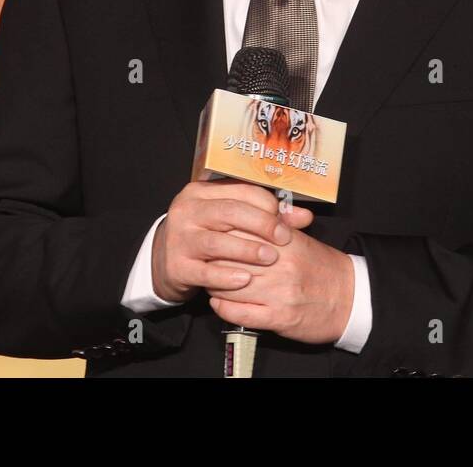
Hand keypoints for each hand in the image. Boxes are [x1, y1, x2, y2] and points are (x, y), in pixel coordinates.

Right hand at [152, 181, 313, 303]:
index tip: (286, 222)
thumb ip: (266, 216)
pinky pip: (204, 272)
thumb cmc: (208, 235)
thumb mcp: (231, 220)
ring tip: (270, 258)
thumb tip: (305, 217)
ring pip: (216, 242)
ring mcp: (178, 238)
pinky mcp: (176, 265)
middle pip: (230, 212)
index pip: (240, 191)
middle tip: (284, 239)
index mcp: (202, 192)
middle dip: (261, 225)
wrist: (167, 261)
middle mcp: (187, 210)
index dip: (267, 205)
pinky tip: (245, 280)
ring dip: (247, 250)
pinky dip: (226, 276)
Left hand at [206, 221, 354, 344]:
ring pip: (230, 286)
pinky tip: (218, 301)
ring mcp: (279, 293)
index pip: (241, 231)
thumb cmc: (321, 267)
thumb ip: (273, 227)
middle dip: (212, 258)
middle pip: (231, 257)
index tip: (211, 234)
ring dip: (214, 283)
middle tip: (204, 258)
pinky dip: (223, 307)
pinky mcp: (279, 318)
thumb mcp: (299, 240)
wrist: (350, 298)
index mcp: (286, 241)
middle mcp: (281, 266)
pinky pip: (239, 313)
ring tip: (209, 279)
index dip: (220, 232)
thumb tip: (243, 214)